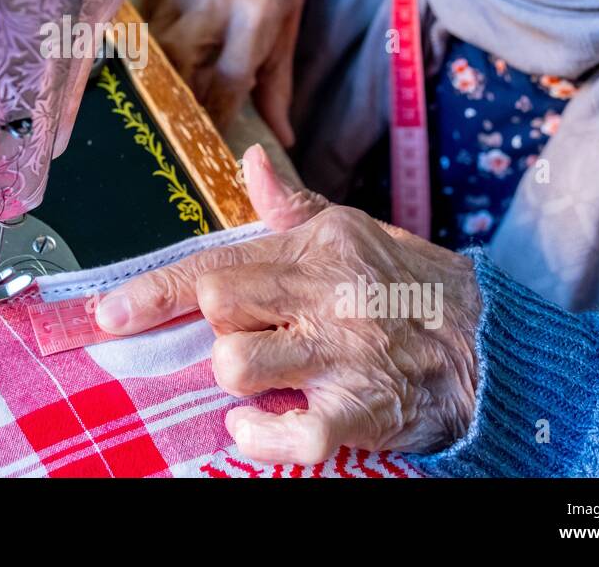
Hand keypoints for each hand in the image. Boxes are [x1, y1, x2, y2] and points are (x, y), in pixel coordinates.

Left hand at [95, 145, 481, 463]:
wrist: (491, 346)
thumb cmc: (410, 286)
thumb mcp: (355, 233)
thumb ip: (293, 206)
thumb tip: (251, 162)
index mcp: (315, 249)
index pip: (215, 263)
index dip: (151, 291)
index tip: (106, 312)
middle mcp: (324, 296)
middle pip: (216, 305)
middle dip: (214, 326)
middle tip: (248, 333)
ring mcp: (341, 355)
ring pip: (236, 364)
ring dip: (236, 377)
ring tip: (266, 375)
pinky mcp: (359, 412)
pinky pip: (284, 432)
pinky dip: (262, 435)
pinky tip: (265, 422)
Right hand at [142, 0, 305, 144]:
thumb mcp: (286, 38)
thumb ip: (278, 90)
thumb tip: (282, 141)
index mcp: (255, 13)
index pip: (227, 79)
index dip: (217, 117)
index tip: (209, 143)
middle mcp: (213, 1)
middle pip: (180, 64)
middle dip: (177, 102)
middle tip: (179, 130)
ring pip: (153, 51)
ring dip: (156, 83)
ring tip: (161, 107)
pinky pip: (139, 32)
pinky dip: (143, 58)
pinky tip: (148, 74)